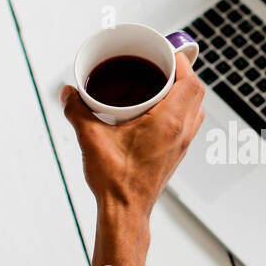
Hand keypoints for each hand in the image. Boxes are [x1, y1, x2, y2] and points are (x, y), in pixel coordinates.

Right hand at [61, 52, 204, 220]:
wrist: (125, 212)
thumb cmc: (116, 181)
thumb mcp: (90, 138)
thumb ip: (77, 110)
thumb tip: (68, 92)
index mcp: (169, 122)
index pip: (191, 82)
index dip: (182, 62)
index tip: (166, 53)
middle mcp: (181, 132)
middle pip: (197, 92)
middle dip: (182, 73)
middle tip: (160, 64)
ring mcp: (182, 144)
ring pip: (195, 108)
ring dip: (183, 92)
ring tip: (158, 84)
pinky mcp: (177, 153)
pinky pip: (188, 122)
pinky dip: (178, 109)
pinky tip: (154, 110)